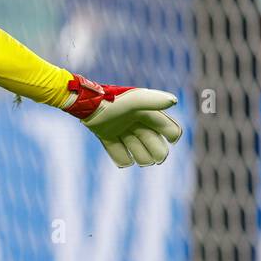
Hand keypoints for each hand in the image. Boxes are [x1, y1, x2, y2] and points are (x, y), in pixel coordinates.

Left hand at [61, 73, 182, 166]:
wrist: (86, 104)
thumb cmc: (113, 100)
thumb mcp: (134, 100)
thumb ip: (153, 101)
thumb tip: (174, 101)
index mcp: (146, 113)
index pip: (167, 127)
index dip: (172, 135)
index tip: (172, 141)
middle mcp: (136, 122)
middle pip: (154, 143)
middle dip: (157, 152)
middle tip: (156, 160)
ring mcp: (122, 130)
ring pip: (138, 151)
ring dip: (141, 158)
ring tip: (140, 160)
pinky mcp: (108, 137)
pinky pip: (119, 154)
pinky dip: (122, 159)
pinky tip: (124, 159)